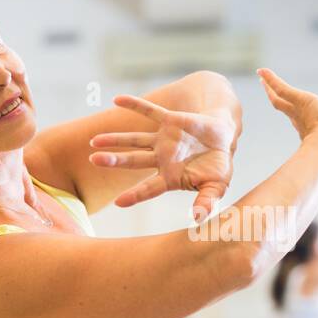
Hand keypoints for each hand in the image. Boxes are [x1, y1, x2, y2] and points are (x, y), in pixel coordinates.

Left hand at [91, 95, 238, 221]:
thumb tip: (199, 218)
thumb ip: (206, 201)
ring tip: (93, 141)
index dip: (135, 195)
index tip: (119, 202)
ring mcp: (163, 140)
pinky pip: (150, 110)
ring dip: (115, 139)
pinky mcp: (170, 121)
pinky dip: (135, 104)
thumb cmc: (217, 167)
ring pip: (135, 140)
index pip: (148, 189)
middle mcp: (161, 159)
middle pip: (133, 161)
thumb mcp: (216, 187)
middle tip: (94, 161)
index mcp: (169, 177)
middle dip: (114, 161)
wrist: (224, 139)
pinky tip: (117, 99)